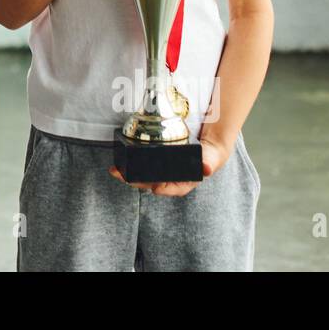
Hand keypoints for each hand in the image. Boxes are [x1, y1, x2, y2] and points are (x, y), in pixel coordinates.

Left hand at [108, 136, 232, 197]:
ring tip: (115, 170)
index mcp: (186, 181)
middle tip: (123, 176)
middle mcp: (171, 177)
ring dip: (129, 174)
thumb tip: (206, 168)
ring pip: (143, 175)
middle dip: (137, 182)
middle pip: (153, 183)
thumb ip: (210, 160)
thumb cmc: (209, 152)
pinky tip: (118, 160)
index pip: (175, 188)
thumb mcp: (213, 156)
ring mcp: (161, 169)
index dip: (165, 189)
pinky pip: (140, 162)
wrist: (206, 139)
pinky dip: (129, 162)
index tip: (156, 188)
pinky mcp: (152, 158)